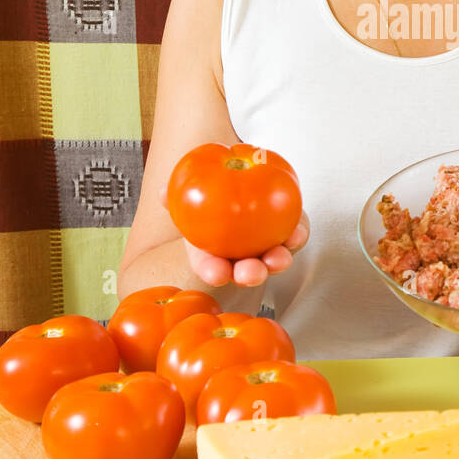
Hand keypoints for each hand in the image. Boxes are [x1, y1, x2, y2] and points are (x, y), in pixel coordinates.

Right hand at [159, 182, 309, 287]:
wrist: (244, 183)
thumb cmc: (212, 195)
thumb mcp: (193, 193)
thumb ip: (176, 195)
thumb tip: (162, 194)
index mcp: (215, 252)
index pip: (211, 267)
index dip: (213, 272)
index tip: (218, 274)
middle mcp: (242, 256)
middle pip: (246, 271)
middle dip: (249, 275)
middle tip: (251, 272)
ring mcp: (267, 248)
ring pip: (273, 260)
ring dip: (276, 262)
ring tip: (278, 258)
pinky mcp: (290, 235)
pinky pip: (295, 237)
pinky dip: (297, 235)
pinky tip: (297, 233)